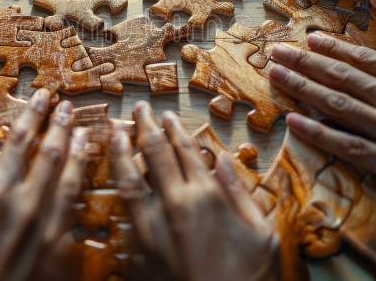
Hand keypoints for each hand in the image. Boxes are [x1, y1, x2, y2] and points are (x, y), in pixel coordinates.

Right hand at [0, 90, 86, 280]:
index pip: (21, 141)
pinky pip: (71, 210)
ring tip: (82, 131)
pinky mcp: (52, 248)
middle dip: (60, 126)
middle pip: (51, 155)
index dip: (33, 114)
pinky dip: (79, 187)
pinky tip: (82, 176)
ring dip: (77, 152)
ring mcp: (43, 228)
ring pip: (68, 180)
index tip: (43, 95)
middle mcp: (25, 206)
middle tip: (67, 106)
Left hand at [111, 101, 277, 280]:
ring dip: (121, 150)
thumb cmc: (247, 278)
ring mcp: (151, 226)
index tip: (166, 114)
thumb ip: (241, 194)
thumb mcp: (261, 234)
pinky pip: (123, 208)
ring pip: (130, 177)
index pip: (185, 151)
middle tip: (138, 110)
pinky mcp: (137, 247)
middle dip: (145, 127)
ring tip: (115, 131)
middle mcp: (175, 204)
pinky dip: (117, 186)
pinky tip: (114, 175)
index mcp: (208, 196)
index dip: (174, 129)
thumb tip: (223, 161)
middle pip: (154, 154)